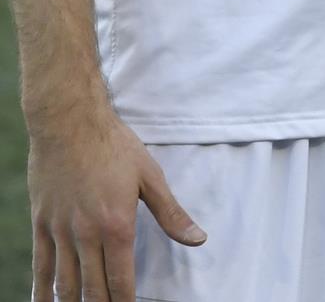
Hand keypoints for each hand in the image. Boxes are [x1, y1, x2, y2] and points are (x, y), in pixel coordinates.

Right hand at [29, 101, 203, 300]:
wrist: (69, 124)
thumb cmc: (114, 147)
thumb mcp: (151, 177)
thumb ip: (172, 214)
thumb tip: (198, 239)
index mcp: (118, 225)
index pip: (121, 278)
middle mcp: (86, 234)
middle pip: (92, 286)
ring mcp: (60, 230)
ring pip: (65, 282)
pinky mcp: (41, 224)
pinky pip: (40, 265)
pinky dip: (42, 289)